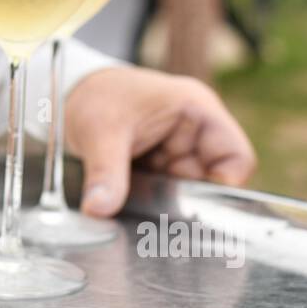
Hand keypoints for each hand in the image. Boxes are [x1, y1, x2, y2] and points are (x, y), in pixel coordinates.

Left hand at [64, 65, 256, 216]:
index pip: (236, 157)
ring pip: (188, 192)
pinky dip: (151, 201)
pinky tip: (132, 204)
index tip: (195, 208)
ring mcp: (178, 150)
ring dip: (165, 203)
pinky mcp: (161, 165)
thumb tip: (99, 211)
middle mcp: (194, 131)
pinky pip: (166, 193)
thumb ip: (105, 173)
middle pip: (211, 181)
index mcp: (195, 110)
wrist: (70, 93)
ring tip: (137, 204)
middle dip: (185, 201)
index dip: (225, 187)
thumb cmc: (95, 96)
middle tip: (156, 214)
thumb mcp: (99, 132)